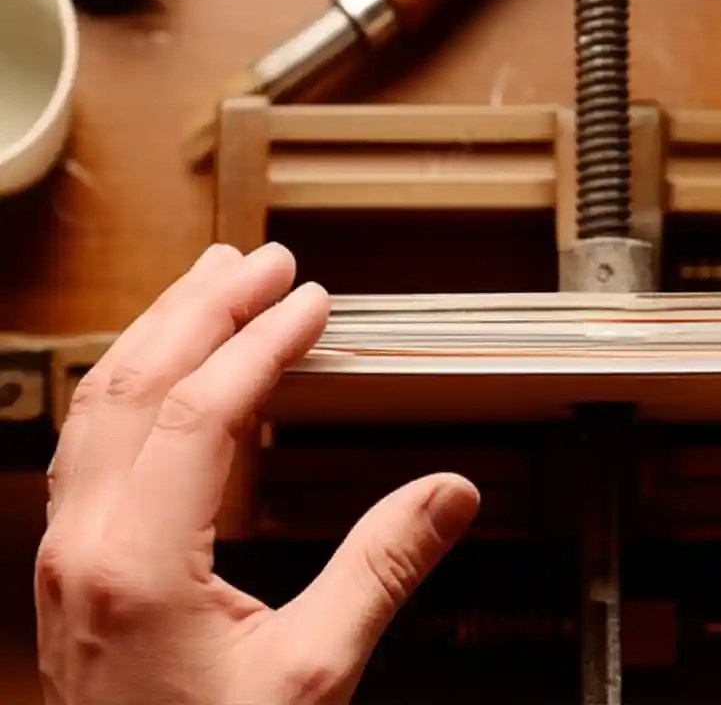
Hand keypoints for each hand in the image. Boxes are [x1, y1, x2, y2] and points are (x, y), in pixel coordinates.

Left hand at [35, 243, 479, 703]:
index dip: (260, 345)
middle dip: (200, 308)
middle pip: (131, 384)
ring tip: (211, 284)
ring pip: (96, 407)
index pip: (200, 413)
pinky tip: (167, 372)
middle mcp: (81, 548)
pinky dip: (134, 384)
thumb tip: (449, 492)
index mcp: (136, 567)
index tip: (311, 303)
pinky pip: (90, 444)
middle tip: (262, 262)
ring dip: (157, 333)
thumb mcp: (315, 674)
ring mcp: (65, 556)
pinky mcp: (72, 569)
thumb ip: (382, 572)